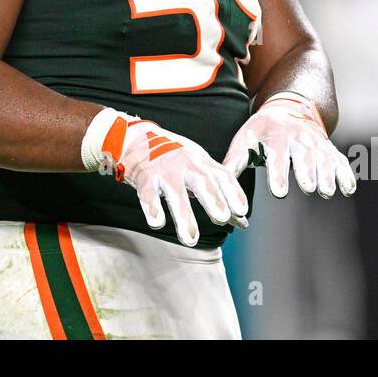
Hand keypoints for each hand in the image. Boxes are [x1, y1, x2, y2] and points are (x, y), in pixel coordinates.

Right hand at [82, 108, 248, 246]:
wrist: (135, 138)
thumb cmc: (173, 157)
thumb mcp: (198, 165)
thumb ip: (217, 190)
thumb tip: (241, 220)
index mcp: (202, 161)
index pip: (222, 175)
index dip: (233, 192)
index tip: (242, 210)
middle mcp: (185, 163)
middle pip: (202, 181)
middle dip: (213, 199)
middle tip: (222, 218)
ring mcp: (165, 170)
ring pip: (176, 193)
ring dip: (184, 217)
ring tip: (190, 239)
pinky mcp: (145, 177)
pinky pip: (148, 194)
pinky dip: (153, 208)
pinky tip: (157, 222)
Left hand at [223, 92, 356, 198]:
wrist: (290, 108)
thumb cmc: (262, 131)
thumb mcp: (245, 139)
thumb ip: (234, 161)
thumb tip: (218, 184)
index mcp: (275, 137)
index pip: (277, 157)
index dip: (278, 174)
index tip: (279, 192)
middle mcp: (297, 139)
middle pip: (303, 157)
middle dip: (306, 172)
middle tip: (309, 188)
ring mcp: (316, 143)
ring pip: (323, 159)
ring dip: (326, 174)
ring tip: (326, 191)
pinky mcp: (329, 149)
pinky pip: (339, 160)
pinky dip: (345, 173)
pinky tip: (347, 189)